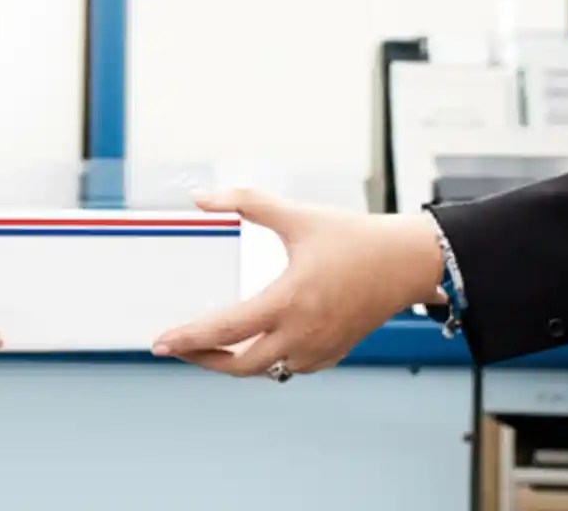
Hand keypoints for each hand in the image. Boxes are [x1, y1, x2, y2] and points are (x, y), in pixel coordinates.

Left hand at [152, 189, 444, 376]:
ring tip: (204, 346)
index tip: (160, 343)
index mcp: (289, 301)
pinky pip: (287, 369)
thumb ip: (246, 202)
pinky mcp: (331, 354)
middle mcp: (302, 334)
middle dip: (201, 358)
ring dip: (231, 362)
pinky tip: (248, 346)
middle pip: (238, 364)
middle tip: (175, 347)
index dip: (188, 338)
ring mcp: (318, 350)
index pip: (225, 330)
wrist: (407, 262)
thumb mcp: (297, 215)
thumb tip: (201, 196)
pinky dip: (263, 361)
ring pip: (262, 371)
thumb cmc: (354, 237)